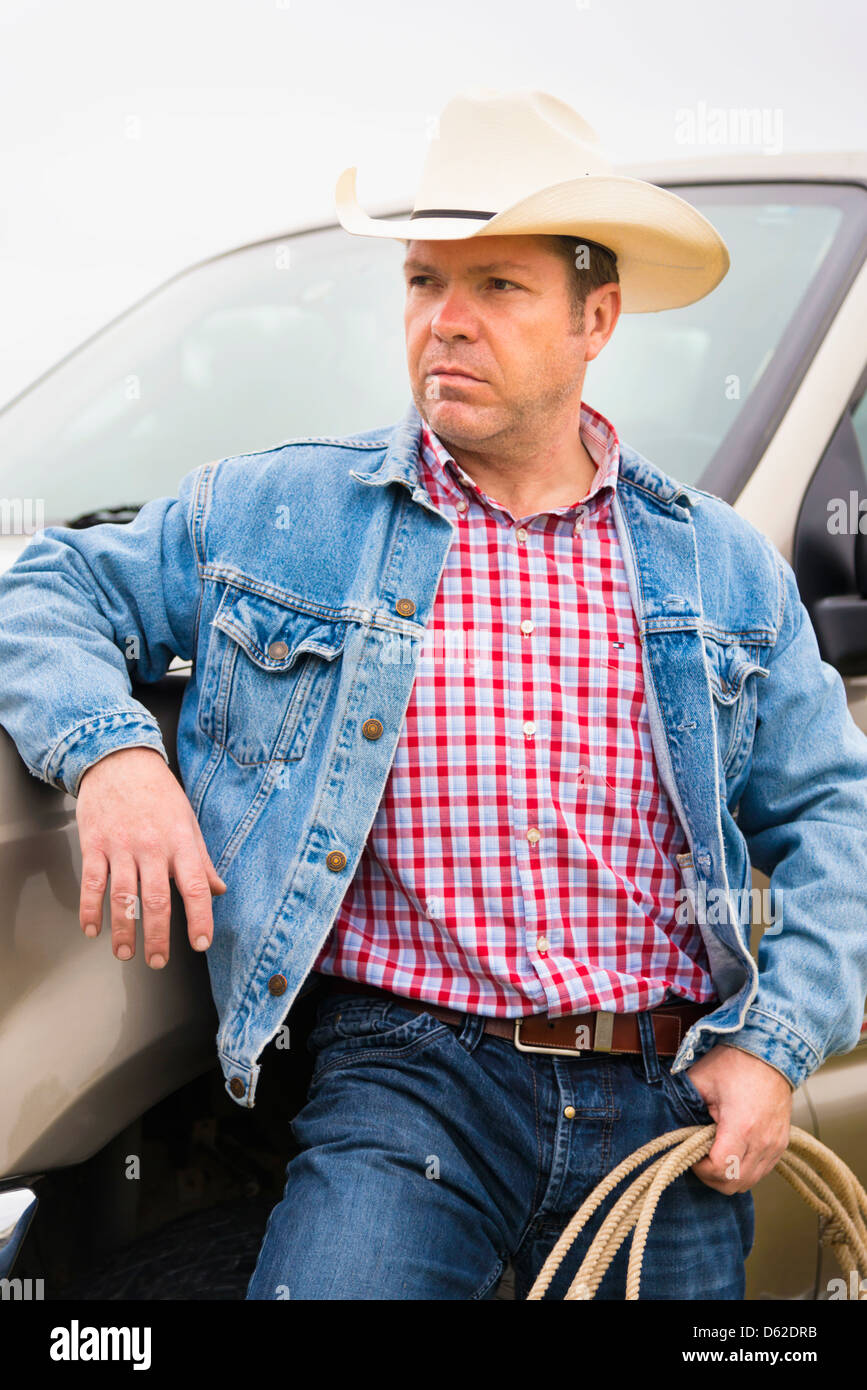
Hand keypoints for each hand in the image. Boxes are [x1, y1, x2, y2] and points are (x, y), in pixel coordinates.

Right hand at [76, 746, 226, 967]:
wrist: (119, 760)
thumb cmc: (158, 792)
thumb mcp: (189, 821)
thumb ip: (202, 860)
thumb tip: (219, 890)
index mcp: (180, 841)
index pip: (195, 886)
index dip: (200, 918)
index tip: (200, 943)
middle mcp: (152, 846)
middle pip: (157, 900)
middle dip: (158, 936)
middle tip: (158, 961)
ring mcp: (121, 846)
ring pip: (123, 896)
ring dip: (124, 930)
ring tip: (125, 953)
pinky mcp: (94, 843)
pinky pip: (92, 882)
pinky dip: (90, 909)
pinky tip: (91, 929)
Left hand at [681, 1043, 792, 1193]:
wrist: (771, 1052)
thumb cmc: (735, 1062)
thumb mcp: (701, 1079)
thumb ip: (684, 1105)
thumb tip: (671, 1126)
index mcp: (742, 1127)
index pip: (719, 1169)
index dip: (700, 1168)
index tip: (690, 1154)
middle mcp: (763, 1141)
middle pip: (734, 1184)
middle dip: (711, 1177)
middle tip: (699, 1159)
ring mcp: (775, 1145)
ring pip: (749, 1182)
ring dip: (728, 1176)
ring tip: (714, 1155)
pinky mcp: (782, 1144)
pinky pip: (762, 1172)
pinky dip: (744, 1169)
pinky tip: (732, 1151)